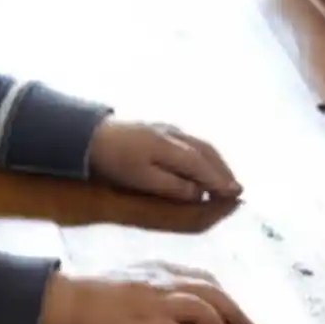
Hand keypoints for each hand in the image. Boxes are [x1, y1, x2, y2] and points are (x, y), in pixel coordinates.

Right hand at [37, 262, 264, 323]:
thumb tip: (175, 306)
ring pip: (205, 310)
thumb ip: (153, 287)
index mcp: (158, 270)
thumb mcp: (128, 279)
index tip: (238, 313)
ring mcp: (156, 303)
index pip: (204, 279)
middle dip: (239, 315)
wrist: (63, 300)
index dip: (227, 297)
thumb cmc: (88, 291)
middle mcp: (162, 282)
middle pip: (215, 293)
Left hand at [88, 119, 240, 201]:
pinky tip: (202, 161)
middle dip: (223, 170)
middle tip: (237, 189)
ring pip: (200, 144)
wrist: (87, 135)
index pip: (203, 165)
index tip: (235, 194)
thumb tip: (199, 192)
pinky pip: (191, 141)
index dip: (220, 180)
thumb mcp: (142, 179)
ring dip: (216, 161)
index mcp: (172, 146)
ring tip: (224, 177)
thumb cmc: (114, 161)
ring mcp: (167, 128)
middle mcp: (175, 134)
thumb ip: (173, 186)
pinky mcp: (158, 128)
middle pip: (207, 152)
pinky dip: (203, 153)